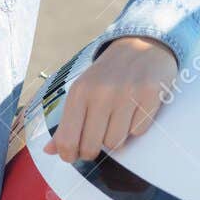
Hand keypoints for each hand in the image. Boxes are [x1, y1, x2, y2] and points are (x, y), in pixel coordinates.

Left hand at [43, 35, 178, 161]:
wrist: (142, 44)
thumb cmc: (108, 74)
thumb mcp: (82, 91)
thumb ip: (66, 122)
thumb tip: (49, 151)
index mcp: (79, 91)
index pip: (67, 140)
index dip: (69, 155)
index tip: (73, 155)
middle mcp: (101, 92)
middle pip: (92, 147)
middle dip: (93, 149)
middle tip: (96, 139)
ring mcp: (127, 94)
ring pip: (116, 143)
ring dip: (116, 137)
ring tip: (117, 119)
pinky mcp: (150, 96)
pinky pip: (138, 132)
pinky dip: (136, 126)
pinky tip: (135, 110)